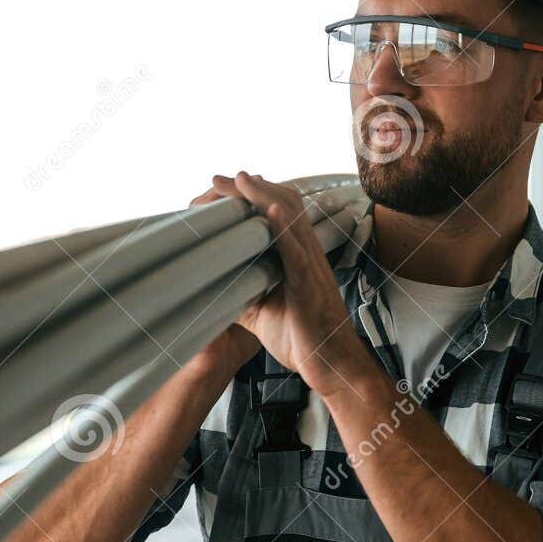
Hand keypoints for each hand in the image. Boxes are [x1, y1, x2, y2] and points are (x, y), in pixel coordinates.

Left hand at [189, 173, 374, 396]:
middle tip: (224, 177)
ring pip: (290, 220)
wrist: (329, 365)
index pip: (277, 214)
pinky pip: (297, 251)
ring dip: (264, 196)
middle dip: (253, 187)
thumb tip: (213, 285)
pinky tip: (270, 211)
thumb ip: (243, 291)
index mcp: (296, 258)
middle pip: (283, 206)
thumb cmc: (301, 339)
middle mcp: (305, 255)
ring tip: (241, 180)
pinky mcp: (308, 284)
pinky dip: (284, 229)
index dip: (255, 195)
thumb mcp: (263, 310)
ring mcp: (309, 267)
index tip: (228, 186)